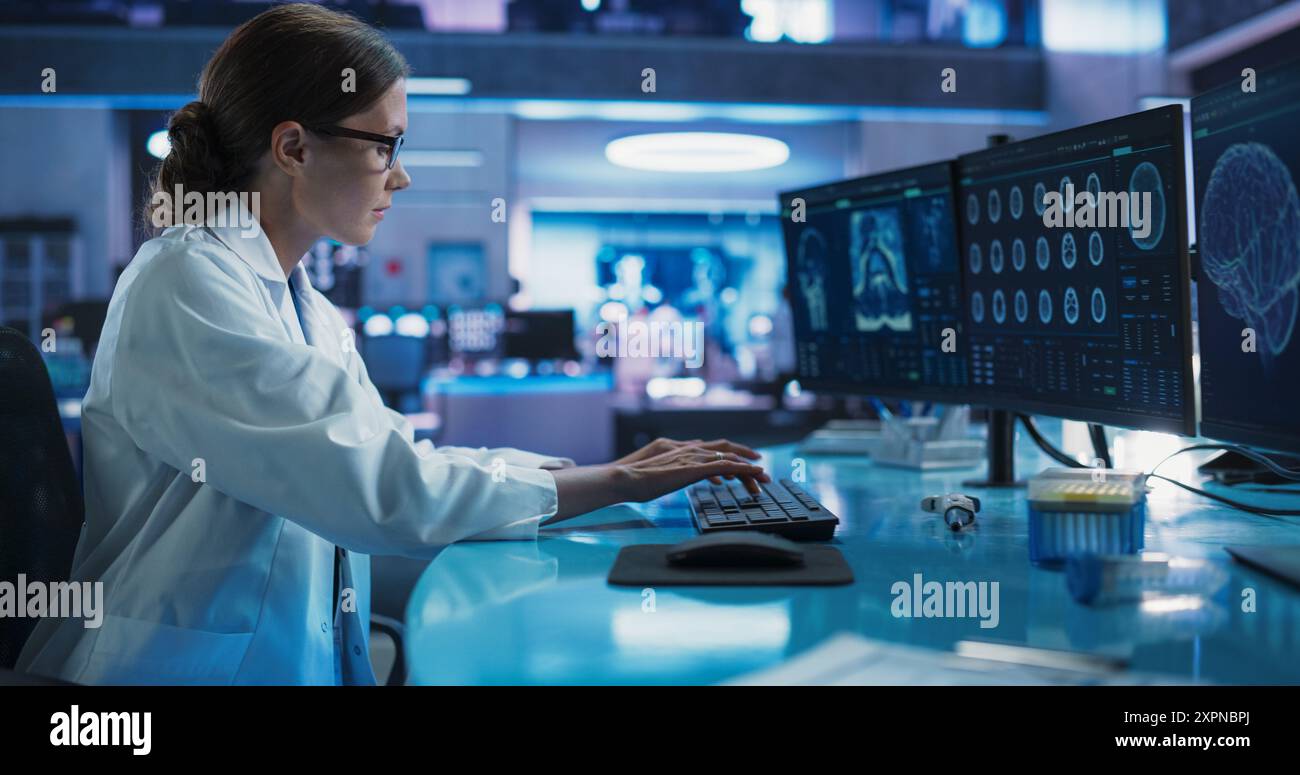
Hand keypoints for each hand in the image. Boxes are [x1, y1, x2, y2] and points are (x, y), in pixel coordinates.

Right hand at [614, 436, 760, 470]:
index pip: (714, 451)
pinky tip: (755, 473)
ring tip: (764, 478)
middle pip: (727, 450)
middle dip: (747, 459)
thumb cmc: (639, 480)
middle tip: (762, 472)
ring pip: (730, 459)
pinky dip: (744, 468)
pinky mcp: (694, 468)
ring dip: (750, 469)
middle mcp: (692, 450)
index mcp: (684, 451)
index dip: (732, 457)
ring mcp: (694, 458)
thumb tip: (685, 474)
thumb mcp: (663, 475)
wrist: (626, 478)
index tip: (746, 466)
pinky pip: (726, 466)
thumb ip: (677, 472)